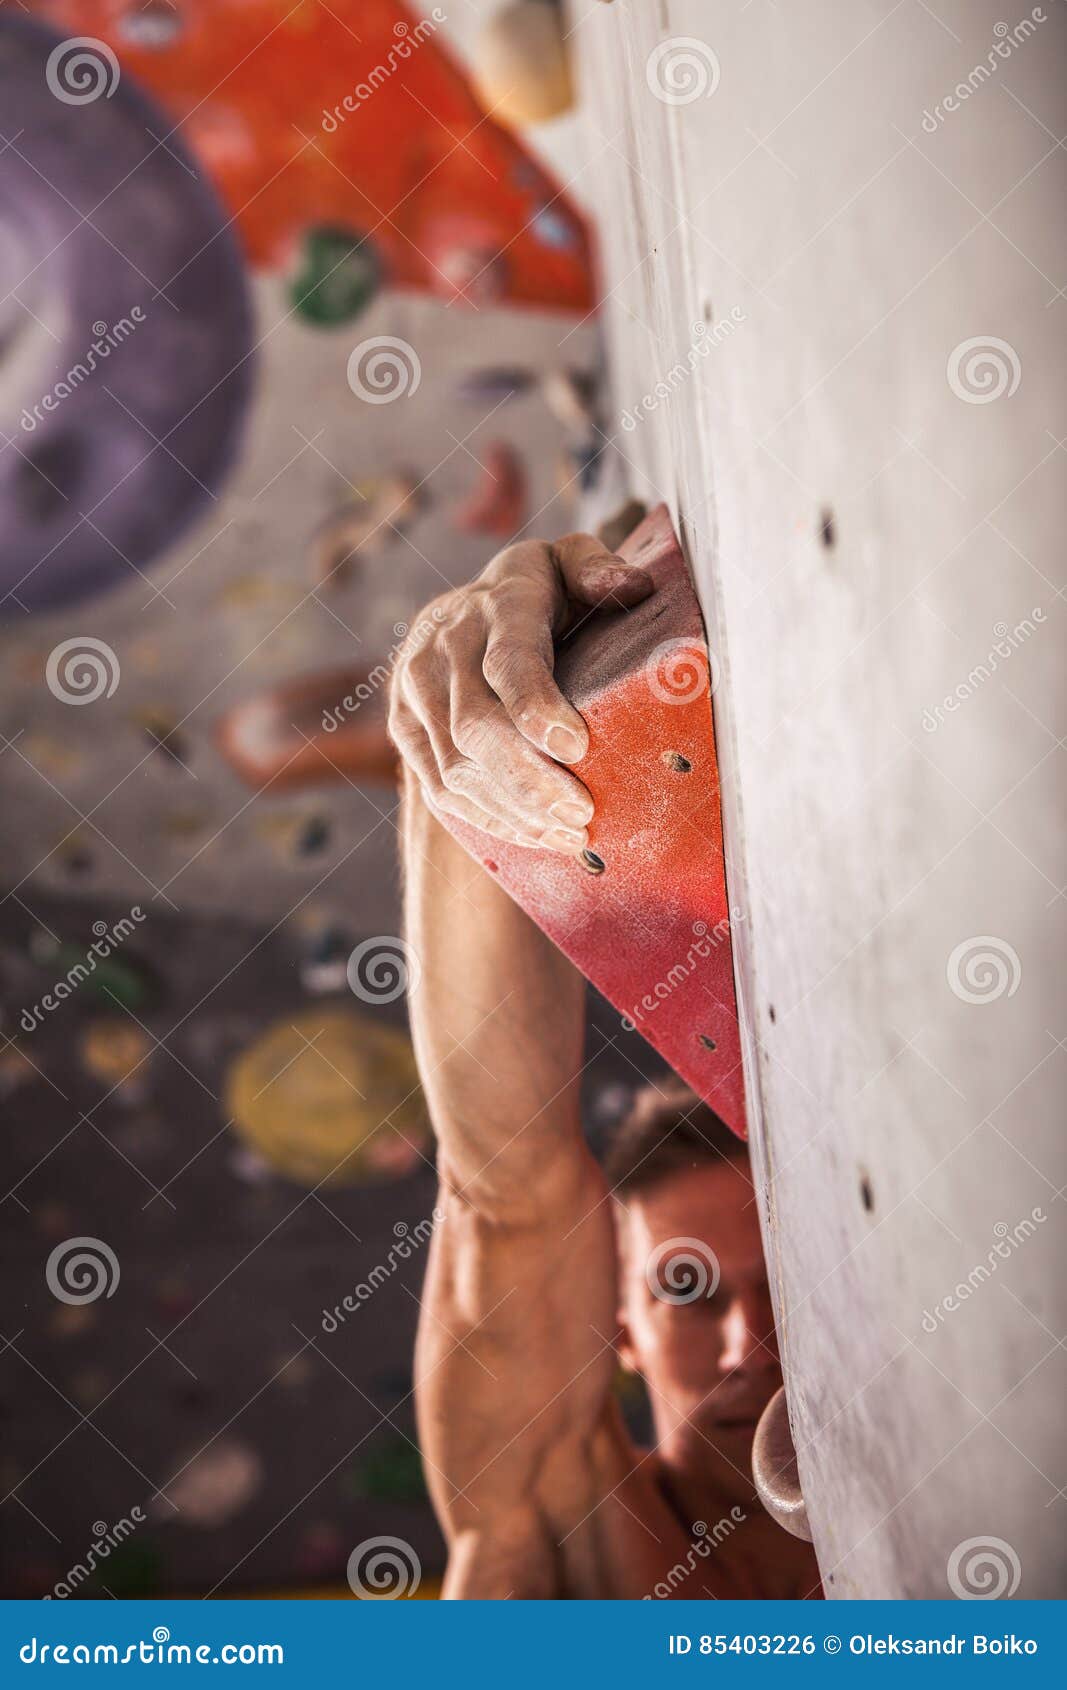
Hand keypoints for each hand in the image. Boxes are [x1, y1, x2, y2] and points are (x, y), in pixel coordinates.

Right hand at [389, 533, 653, 851]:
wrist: (462, 610)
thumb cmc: (539, 591)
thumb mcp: (570, 562)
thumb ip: (596, 567)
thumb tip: (630, 586)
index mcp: (495, 603)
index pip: (508, 660)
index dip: (536, 706)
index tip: (577, 747)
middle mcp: (444, 644)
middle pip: (475, 726)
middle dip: (529, 778)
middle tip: (581, 814)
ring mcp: (415, 688)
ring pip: (455, 765)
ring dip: (513, 809)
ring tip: (569, 835)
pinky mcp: (404, 727)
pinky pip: (439, 787)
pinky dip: (488, 819)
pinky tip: (533, 836)